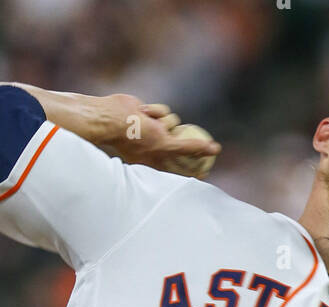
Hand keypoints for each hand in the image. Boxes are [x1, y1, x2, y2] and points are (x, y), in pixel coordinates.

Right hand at [98, 95, 220, 173]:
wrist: (115, 119)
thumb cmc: (138, 137)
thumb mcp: (166, 146)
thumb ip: (189, 149)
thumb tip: (213, 150)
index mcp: (157, 161)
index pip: (179, 169)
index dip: (194, 171)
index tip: (206, 174)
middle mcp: (157, 147)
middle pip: (182, 145)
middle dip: (193, 146)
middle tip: (213, 149)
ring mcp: (154, 130)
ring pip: (175, 123)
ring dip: (166, 121)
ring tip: (151, 123)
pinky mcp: (152, 115)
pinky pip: (165, 110)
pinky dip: (158, 110)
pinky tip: (146, 112)